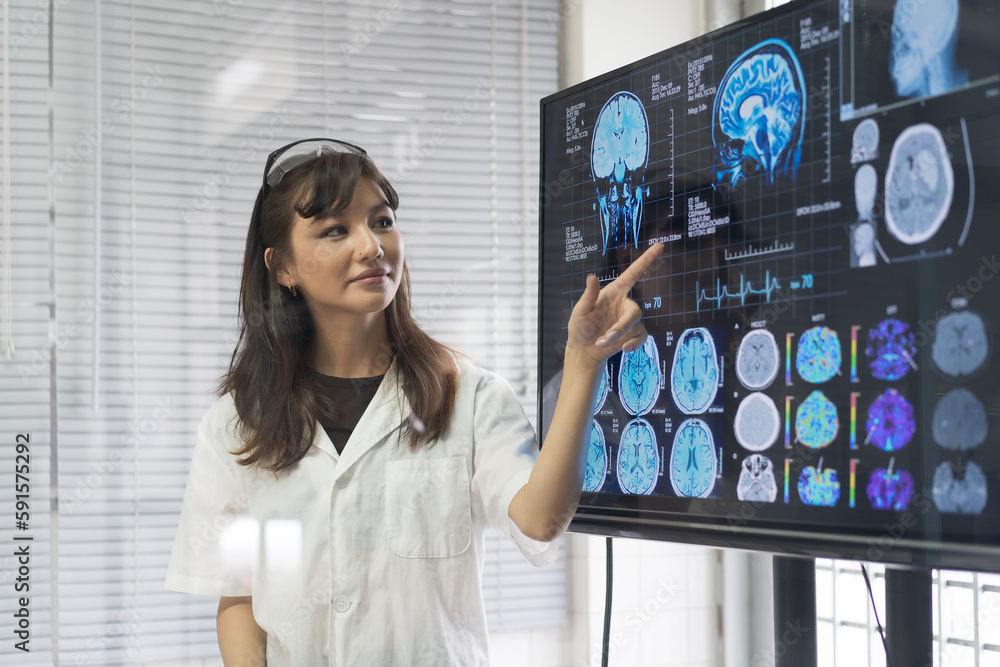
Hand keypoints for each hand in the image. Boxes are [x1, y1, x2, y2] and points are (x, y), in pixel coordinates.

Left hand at [566, 243, 663, 368]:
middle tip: (608, 336)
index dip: (645, 260)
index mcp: (614, 293)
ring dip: (620, 337)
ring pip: (636, 326)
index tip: (659, 246)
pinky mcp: (633, 335)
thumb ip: (588, 296)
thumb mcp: (580, 311)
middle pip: (635, 311)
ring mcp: (629, 320)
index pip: (632, 274)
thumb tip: (592, 276)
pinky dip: (634, 344)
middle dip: (623, 325)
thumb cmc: (580, 327)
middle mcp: (624, 304)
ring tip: (602, 343)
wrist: (583, 350)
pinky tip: (624, 349)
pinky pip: (642, 337)